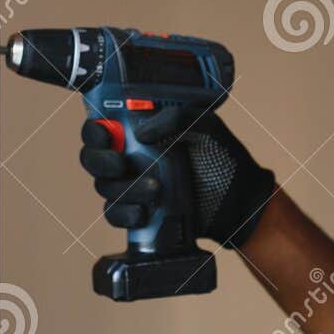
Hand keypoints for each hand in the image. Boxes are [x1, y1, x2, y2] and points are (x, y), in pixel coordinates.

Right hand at [79, 106, 275, 248]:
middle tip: (121, 163)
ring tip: (155, 190)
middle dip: (101, 162)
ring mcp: (133, 187)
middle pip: (93, 160)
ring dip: (123, 190)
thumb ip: (177, 118)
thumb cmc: (223, 157)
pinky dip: (125, 214)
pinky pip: (116, 215)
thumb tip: (142, 132)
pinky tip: (142, 213)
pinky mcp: (139, 213)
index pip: (100, 128)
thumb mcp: (206, 126)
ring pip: (106, 188)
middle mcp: (130, 158)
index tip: (105, 133)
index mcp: (140, 132)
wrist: (240, 200)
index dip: (93, 131)